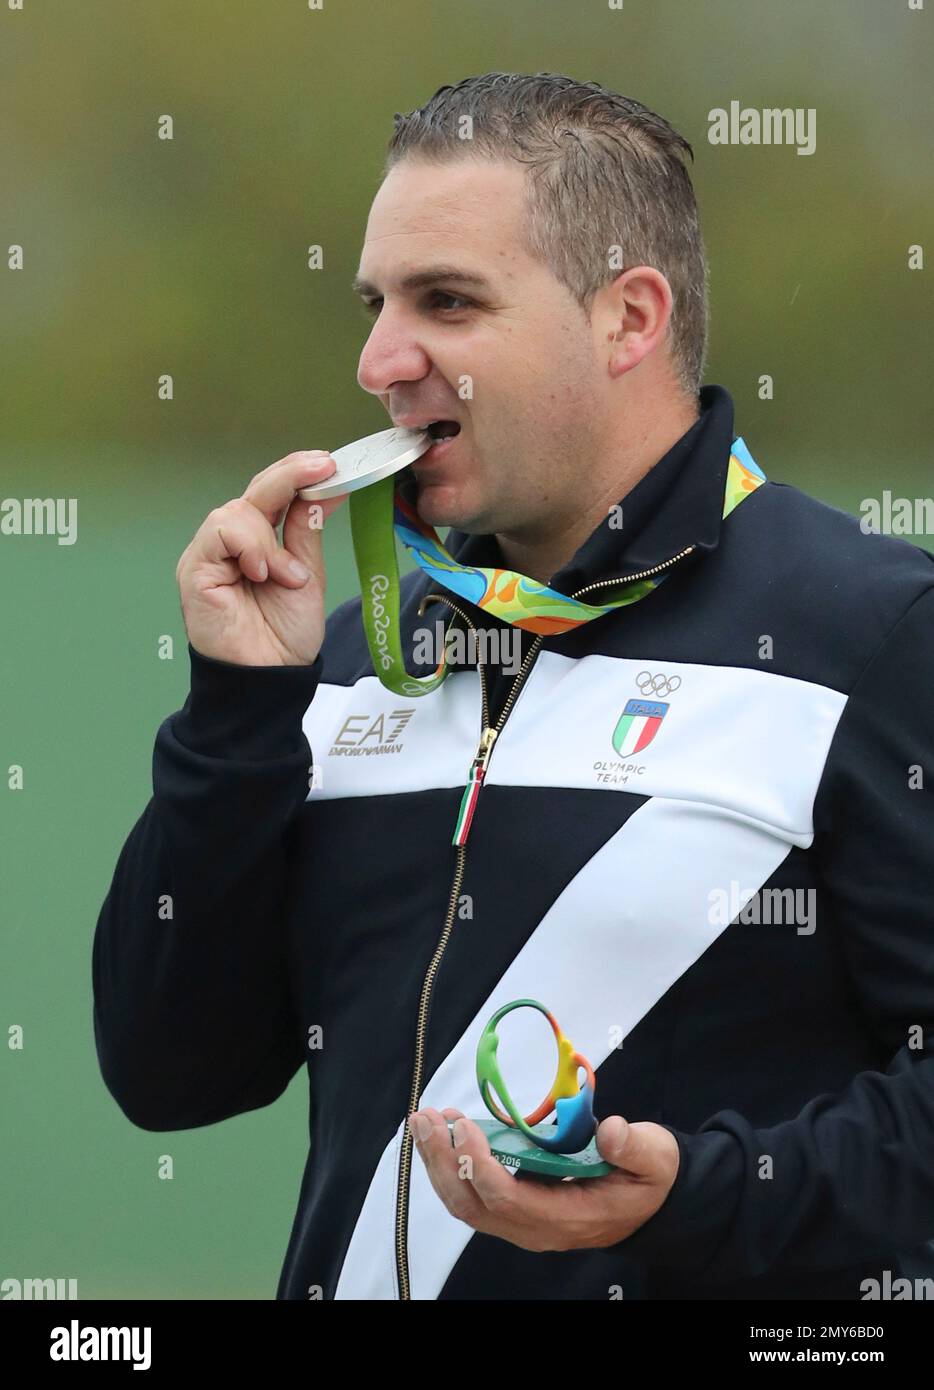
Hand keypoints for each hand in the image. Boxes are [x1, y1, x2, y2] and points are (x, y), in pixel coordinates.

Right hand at [175, 451, 347, 666]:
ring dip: (269, 538)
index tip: (330, 463)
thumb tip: (327, 485)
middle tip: (324, 469)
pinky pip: (219, 531)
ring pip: (236, 510)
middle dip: (291, 476)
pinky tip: (261, 574)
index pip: (273, 493)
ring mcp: (210, 554)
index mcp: (258, 542)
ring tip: (286, 576)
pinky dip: (249, 548)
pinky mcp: (194, 569)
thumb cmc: (285, 634)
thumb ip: (307, 529)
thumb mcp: (307, 574)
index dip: (298, 473)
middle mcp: (231, 543)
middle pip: (255, 491)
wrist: (270, 676)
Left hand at [408, 1106, 679, 1252]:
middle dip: (443, 1162)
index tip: (464, 1125)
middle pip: (472, 1205)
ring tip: (425, 1121)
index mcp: (565, 1218)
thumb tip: (610, 1131)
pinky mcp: (513, 1208)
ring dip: (439, 1162)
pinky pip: (471, 1194)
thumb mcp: (655, 1159)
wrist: (648, 1206)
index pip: (508, 1200)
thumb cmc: (647, 1180)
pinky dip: (451, 1163)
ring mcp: (520, 1222)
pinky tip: (443, 1132)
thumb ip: (634, 1146)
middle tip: (426, 1118)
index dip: (479, 1164)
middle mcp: (533, 1228)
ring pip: (465, 1203)